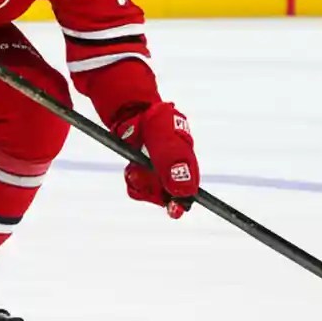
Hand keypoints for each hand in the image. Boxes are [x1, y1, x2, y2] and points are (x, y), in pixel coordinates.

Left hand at [114, 102, 198, 218]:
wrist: (134, 113)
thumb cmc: (155, 121)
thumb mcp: (164, 134)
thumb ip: (171, 159)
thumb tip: (183, 189)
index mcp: (188, 164)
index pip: (190, 192)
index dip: (182, 202)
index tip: (173, 207)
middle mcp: (175, 173)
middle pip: (169, 198)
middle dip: (154, 189)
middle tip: (141, 171)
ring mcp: (158, 175)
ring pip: (151, 194)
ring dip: (141, 182)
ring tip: (135, 166)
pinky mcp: (143, 175)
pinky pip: (137, 189)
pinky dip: (132, 180)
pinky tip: (131, 167)